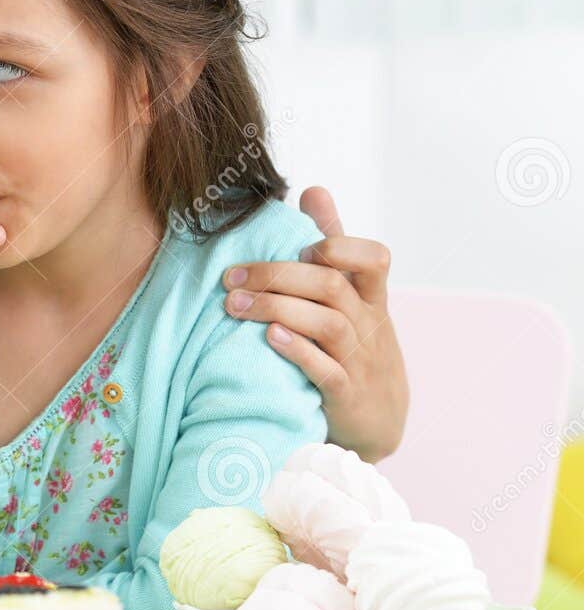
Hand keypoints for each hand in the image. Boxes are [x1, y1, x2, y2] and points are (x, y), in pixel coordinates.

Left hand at [221, 186, 407, 461]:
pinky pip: (326, 370)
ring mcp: (359, 360)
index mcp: (370, 298)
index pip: (375, 259)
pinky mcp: (345, 394)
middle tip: (231, 277)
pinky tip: (268, 337)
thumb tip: (314, 189)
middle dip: (279, 275)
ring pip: (327, 324)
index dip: (341, 246)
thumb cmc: (355, 345)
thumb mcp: (353, 298)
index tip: (302, 245)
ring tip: (234, 305)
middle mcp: (368, 325)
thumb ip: (333, 246)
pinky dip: (297, 351)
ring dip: (276, 309)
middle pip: (332, 287)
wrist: (378, 421)